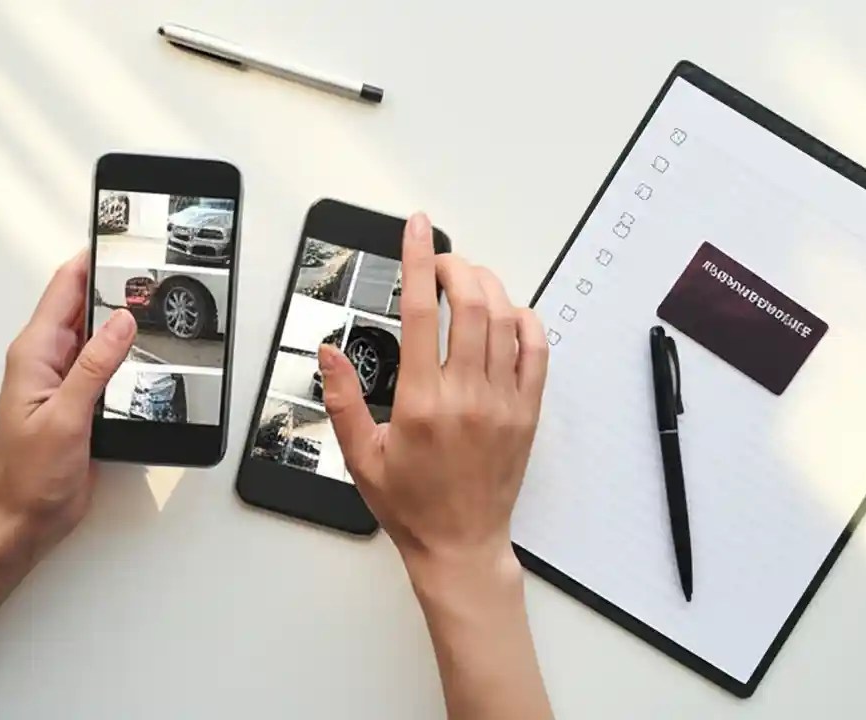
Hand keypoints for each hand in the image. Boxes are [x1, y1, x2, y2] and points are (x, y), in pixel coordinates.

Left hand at [0, 250, 136, 562]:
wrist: (21, 522)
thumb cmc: (27, 477)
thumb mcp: (65, 416)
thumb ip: (95, 366)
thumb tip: (121, 321)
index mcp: (35, 353)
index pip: (64, 289)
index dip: (89, 260)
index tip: (118, 241)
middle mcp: (49, 361)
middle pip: (86, 308)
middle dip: (117, 289)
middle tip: (153, 274)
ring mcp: (66, 382)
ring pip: (101, 338)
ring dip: (126, 326)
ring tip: (160, 311)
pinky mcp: (82, 404)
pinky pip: (108, 368)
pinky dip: (129, 359)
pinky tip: (151, 358)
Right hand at [320, 213, 548, 579]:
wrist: (460, 545)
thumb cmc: (411, 506)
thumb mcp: (361, 455)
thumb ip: (343, 399)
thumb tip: (329, 352)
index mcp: (421, 402)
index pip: (421, 311)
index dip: (417, 261)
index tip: (415, 230)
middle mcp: (466, 395)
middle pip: (471, 303)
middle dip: (455, 266)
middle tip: (439, 260)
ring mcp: (503, 402)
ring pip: (505, 319)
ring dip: (488, 285)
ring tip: (468, 280)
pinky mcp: (527, 412)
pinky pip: (537, 350)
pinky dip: (525, 320)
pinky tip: (507, 314)